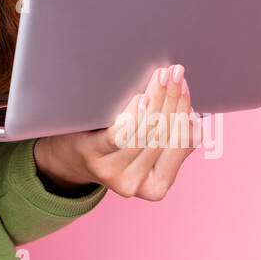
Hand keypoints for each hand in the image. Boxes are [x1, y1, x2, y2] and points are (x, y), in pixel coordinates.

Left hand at [34, 64, 199, 200]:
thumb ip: (169, 137)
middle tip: (175, 72)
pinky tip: (141, 98)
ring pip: (146, 133)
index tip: (185, 84)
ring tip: (161, 77)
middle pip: (164, 135)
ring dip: (157, 100)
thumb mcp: (144, 149)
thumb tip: (193, 115)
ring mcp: (112, 173)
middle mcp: (136, 186)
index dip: (185, 112)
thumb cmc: (112, 147)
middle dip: (173, 99)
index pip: (181, 143)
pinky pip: (120, 136)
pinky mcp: (93, 156)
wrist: (67, 157)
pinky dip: (135, 115)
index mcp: (156, 187)